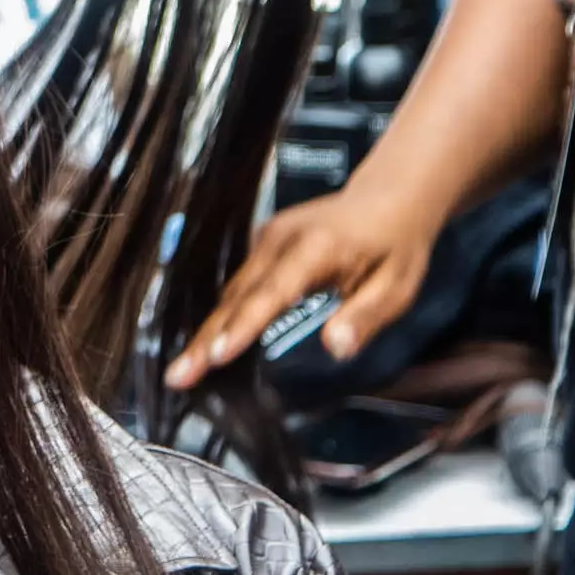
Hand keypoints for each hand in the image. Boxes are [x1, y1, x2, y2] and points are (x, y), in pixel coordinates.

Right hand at [164, 173, 439, 387]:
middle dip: (207, 338)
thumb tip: (336, 349)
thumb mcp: (397, 287)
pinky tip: (206, 346)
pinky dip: (222, 317)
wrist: (387, 197)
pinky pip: (238, 286)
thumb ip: (365, 317)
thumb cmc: (396, 246)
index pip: (273, 292)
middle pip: (239, 296)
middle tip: (178, 376)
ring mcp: (267, 239)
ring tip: (183, 371)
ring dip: (208, 332)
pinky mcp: (262, 244)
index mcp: (316, 248)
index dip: (243, 326)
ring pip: (232, 292)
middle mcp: (280, 239)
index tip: (216, 355)